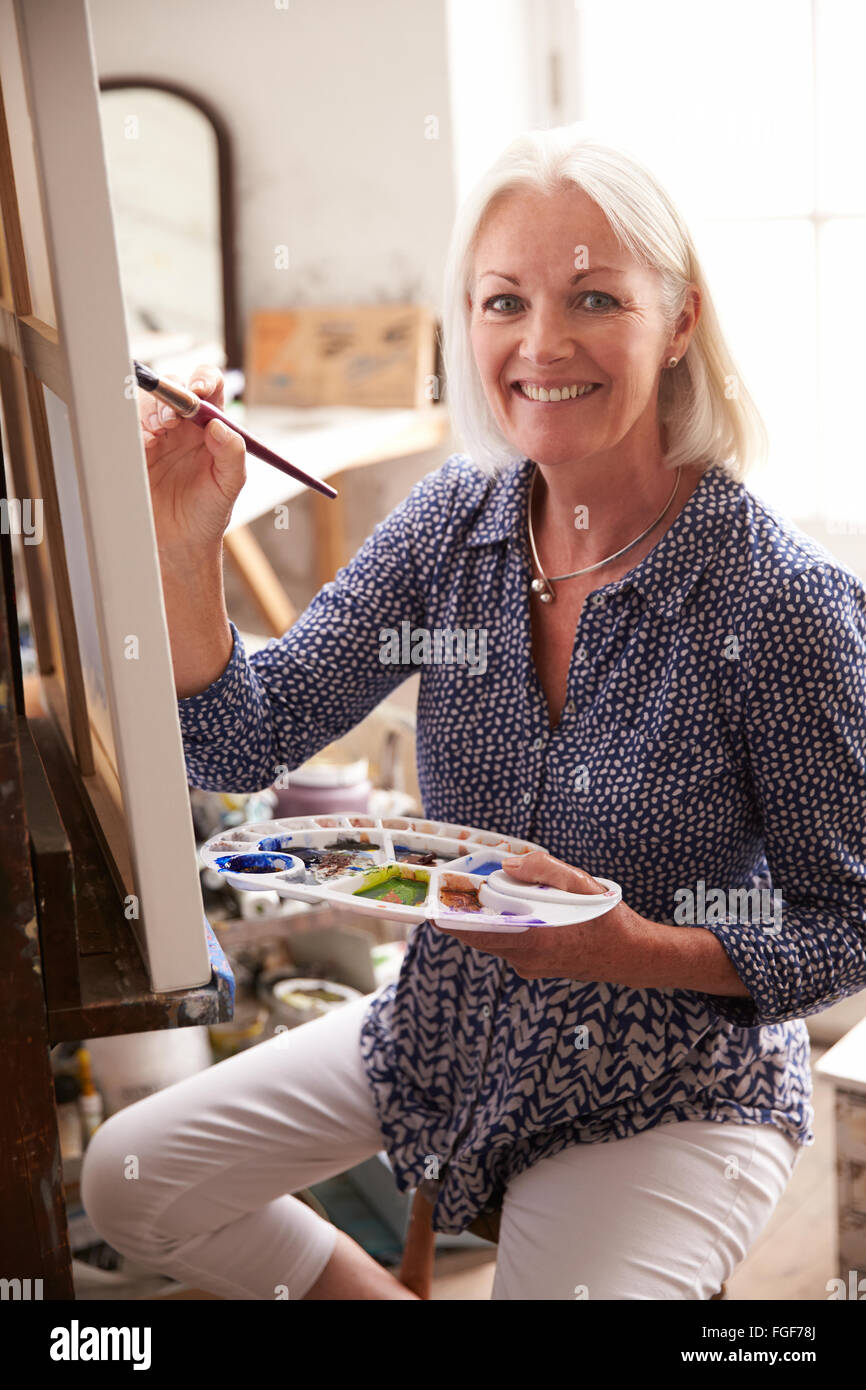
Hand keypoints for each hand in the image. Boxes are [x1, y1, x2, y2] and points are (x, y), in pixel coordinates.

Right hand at [137, 364, 245, 555]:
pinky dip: (134, 427)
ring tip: (159, 432)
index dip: (203, 380)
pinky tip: (144, 444)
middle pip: (174, 388)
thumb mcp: (229, 486)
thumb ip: (232, 455)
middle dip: (172, 394)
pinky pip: (127, 426)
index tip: (199, 391)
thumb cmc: (208, 513)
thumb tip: (220, 426)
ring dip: (152, 410)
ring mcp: (156, 435)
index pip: (209, 387)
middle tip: (173, 416)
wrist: (179, 543)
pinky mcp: (134, 449)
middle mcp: (183, 425)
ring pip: (148, 402)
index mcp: (211, 427)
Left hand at [433, 849, 636, 981]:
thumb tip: (508, 865)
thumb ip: (544, 870)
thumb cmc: (608, 916)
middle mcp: (526, 957)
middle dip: (462, 917)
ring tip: (477, 897)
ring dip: (483, 922)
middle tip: (449, 895)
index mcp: (533, 937)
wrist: (632, 955)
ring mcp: (530, 966)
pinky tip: (511, 911)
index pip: (477, 932)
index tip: (431, 907)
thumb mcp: (581, 883)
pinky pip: (508, 947)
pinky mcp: (536, 969)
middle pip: (479, 937)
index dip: (450, 920)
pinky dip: (502, 929)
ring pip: (493, 942)